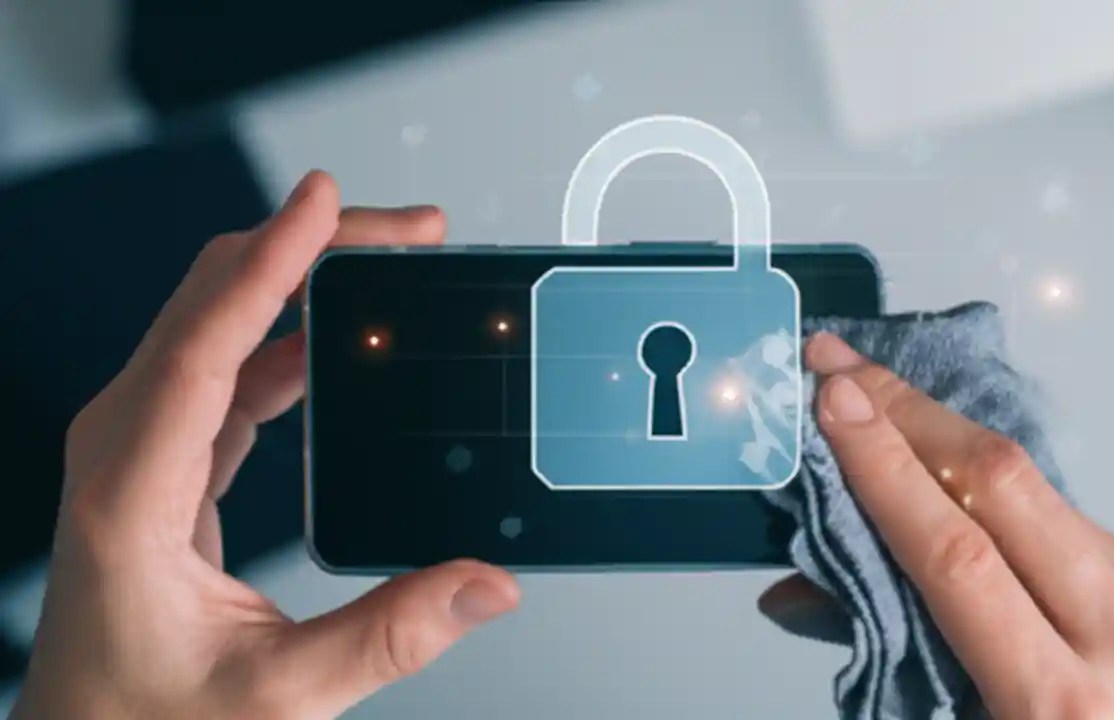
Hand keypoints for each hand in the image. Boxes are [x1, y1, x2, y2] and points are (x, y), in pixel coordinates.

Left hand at [13, 172, 520, 719]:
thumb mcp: (279, 695)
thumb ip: (389, 637)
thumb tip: (484, 585)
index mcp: (132, 494)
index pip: (204, 345)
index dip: (270, 262)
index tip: (319, 201)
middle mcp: (125, 449)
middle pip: (214, 301)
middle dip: (312, 247)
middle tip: (409, 230)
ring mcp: (141, 445)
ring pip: (222, 320)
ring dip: (304, 278)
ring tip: (391, 260)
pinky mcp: (167, 457)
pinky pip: (229, 364)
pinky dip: (288, 330)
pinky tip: (341, 331)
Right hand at [760, 334, 1113, 717]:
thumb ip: (881, 645)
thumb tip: (789, 589)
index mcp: (1057, 697)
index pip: (955, 553)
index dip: (886, 469)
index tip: (835, 405)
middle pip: (1002, 484)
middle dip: (905, 411)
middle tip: (839, 367)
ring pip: (1031, 475)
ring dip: (938, 423)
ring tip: (872, 388)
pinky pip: (1054, 500)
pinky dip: (983, 466)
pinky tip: (935, 439)